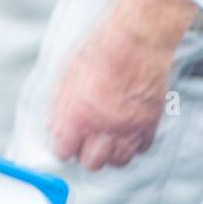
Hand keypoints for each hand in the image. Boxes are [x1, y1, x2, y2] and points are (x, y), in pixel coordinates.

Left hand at [48, 10, 177, 171]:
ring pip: (119, 161)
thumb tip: (52, 128)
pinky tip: (126, 131)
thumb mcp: (65, 77)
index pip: (64, 152)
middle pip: (93, 163)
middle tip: (84, 144)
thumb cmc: (97, 52)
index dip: (63, 148)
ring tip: (105, 139)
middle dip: (85, 155)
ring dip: (110, 153)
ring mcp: (130, 127)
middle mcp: (104, 127)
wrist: (135, 40)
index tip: (64, 144)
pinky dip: (133, 145)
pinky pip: (142, 149)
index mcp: (77, 116)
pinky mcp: (151, 123)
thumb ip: (58, 108)